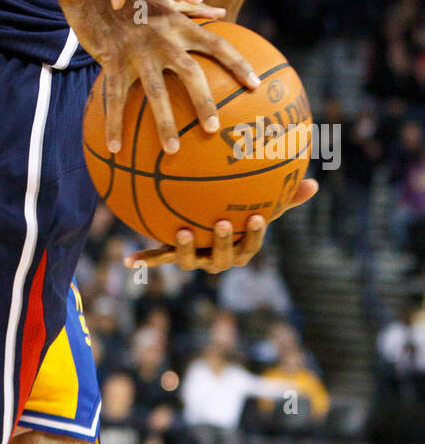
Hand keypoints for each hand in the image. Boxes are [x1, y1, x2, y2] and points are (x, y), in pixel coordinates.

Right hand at [58, 0, 259, 152]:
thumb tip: (222, 12)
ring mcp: (137, 49)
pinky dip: (115, 123)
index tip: (255, 85)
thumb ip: (193, 8)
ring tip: (173, 150)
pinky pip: (114, 96)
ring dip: (164, 122)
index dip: (237, 63)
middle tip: (214, 128)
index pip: (216, 43)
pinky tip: (115, 148)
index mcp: (178, 24)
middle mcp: (162, 37)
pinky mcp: (112, 58)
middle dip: (205, 102)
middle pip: (191, 72)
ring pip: (155, 91)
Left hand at [123, 181, 318, 271]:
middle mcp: (216, 258)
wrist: (208, 226)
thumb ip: (286, 198)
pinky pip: (158, 256)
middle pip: (222, 257)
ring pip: (188, 260)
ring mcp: (193, 257)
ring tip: (180, 231)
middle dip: (223, 242)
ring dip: (184, 248)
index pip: (251, 245)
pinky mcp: (170, 252)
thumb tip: (316, 184)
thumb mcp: (263, 205)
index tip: (257, 217)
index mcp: (239, 248)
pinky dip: (145, 259)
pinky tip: (129, 259)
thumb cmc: (241, 214)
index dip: (255, 234)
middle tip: (222, 223)